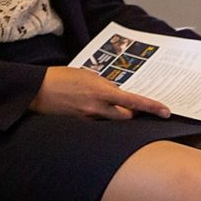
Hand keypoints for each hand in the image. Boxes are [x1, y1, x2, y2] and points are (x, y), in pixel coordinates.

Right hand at [29, 67, 169, 120]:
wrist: (34, 90)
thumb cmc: (59, 78)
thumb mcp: (84, 74)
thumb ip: (103, 84)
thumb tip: (115, 93)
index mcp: (100, 90)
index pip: (133, 101)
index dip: (151, 107)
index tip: (166, 111)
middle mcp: (97, 107)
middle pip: (126, 116)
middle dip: (130, 112)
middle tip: (127, 107)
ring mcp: (88, 118)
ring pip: (111, 121)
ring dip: (112, 115)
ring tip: (101, 107)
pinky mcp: (79, 126)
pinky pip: (96, 125)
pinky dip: (96, 118)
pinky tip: (86, 110)